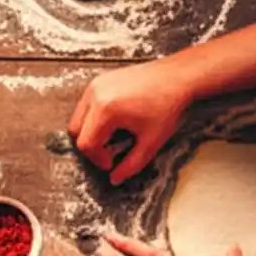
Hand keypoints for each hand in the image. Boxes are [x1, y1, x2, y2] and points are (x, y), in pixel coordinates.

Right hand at [68, 60, 192, 185]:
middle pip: (75, 131)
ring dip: (90, 132)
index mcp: (106, 109)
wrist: (179, 76)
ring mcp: (95, 85)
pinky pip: (85, 106)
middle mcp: (96, 94)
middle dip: (91, 147)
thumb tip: (116, 178)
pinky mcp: (99, 81)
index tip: (111, 163)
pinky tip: (114, 122)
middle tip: (109, 152)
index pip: (86, 143)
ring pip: (78, 118)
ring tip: (112, 137)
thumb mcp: (151, 141)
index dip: (97, 159)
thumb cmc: (169, 104)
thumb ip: (131, 165)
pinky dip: (93, 119)